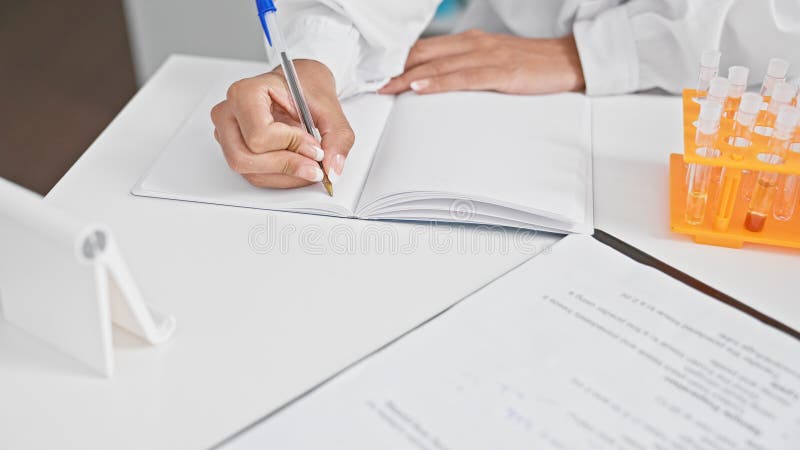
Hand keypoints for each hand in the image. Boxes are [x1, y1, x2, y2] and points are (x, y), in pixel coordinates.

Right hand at [211, 60, 353, 188]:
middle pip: (246, 158)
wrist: (300, 83)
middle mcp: (228, 113)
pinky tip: (298, 167)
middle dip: (286, 166)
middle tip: (315, 165)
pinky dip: (281, 178)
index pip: (259, 135)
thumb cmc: (306, 87)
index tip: (316, 147)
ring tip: (309, 166)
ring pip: (249, 171)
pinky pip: (253, 175)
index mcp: (245, 92)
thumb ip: (337, 138)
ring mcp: (226, 133)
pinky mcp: (234, 149)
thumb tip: (333, 169)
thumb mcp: (330, 108)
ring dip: (285, 175)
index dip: (292, 146)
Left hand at [379, 30, 584, 95]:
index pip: (426, 49)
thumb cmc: (530, 64)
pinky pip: (464, 78)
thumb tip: (438, 83)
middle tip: (371, 82)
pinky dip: (439, 82)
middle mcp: (474, 44)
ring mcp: (487, 57)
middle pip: (426, 55)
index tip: (377, 73)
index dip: (399, 60)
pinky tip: (421, 87)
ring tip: (386, 87)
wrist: (567, 61)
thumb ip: (465, 69)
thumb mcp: (492, 62)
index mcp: (470, 41)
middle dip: (396, 69)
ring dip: (409, 76)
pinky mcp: (502, 73)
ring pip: (439, 66)